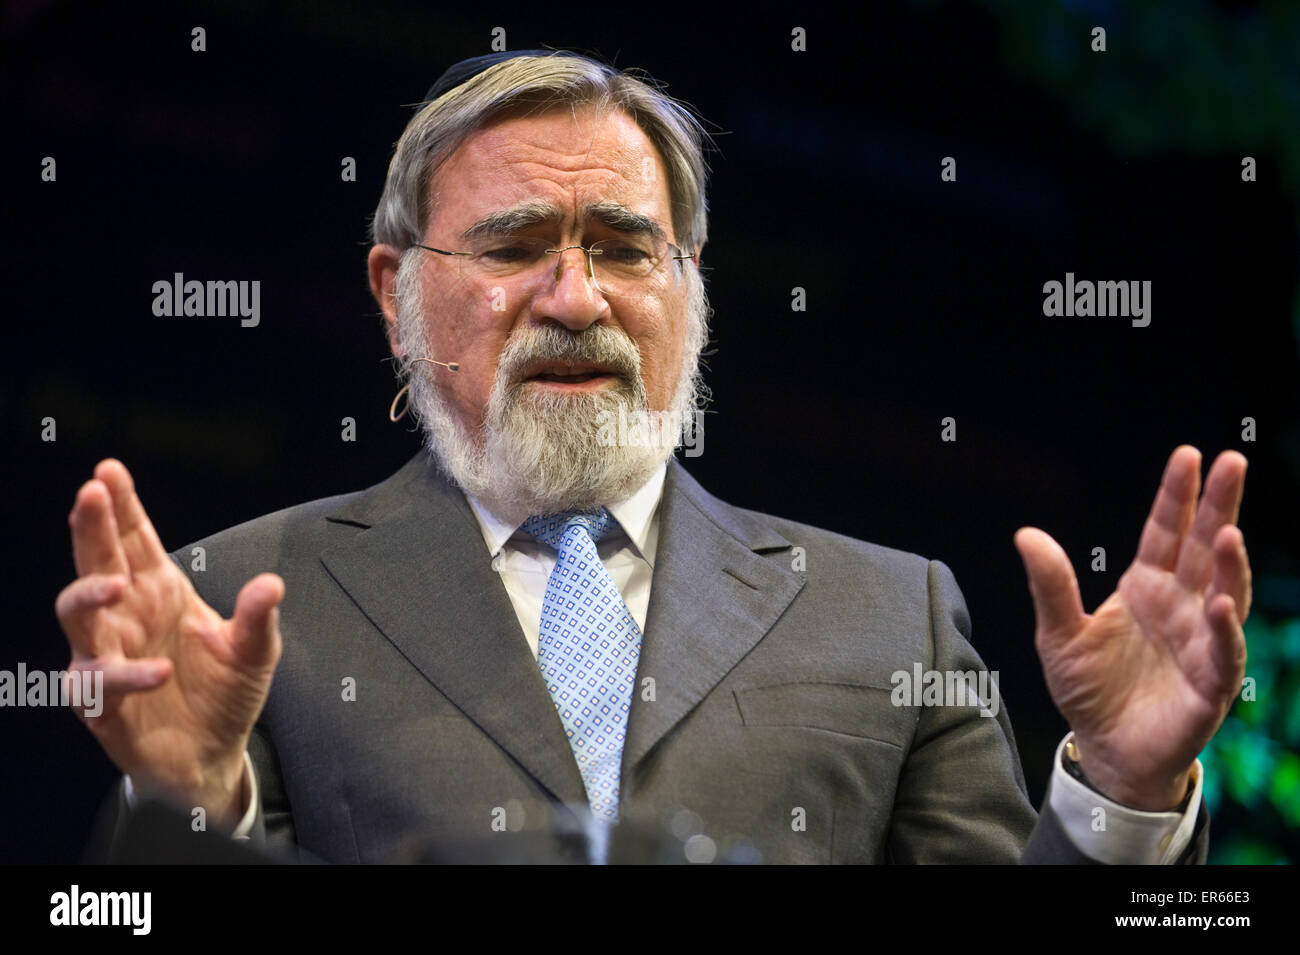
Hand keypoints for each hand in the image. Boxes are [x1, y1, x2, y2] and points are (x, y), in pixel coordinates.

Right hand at [55, 459, 282, 825]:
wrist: (213, 755)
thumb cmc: (224, 692)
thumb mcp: (256, 651)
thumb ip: (258, 617)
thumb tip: (270, 583)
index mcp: (159, 591)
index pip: (135, 540)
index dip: (121, 506)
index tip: (109, 471)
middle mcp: (127, 616)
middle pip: (97, 563)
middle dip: (91, 528)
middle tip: (91, 494)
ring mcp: (108, 656)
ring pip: (77, 617)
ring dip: (89, 596)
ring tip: (115, 586)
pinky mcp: (102, 703)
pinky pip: (99, 683)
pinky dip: (126, 676)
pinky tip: (159, 671)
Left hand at [1014, 446, 1249, 810]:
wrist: (1105, 749)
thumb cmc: (1088, 688)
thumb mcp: (1057, 633)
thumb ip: (1050, 585)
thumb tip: (1026, 533)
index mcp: (1147, 587)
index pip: (1165, 531)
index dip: (1177, 495)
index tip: (1189, 454)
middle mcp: (1182, 606)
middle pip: (1204, 548)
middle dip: (1220, 505)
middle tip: (1233, 460)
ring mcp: (1201, 642)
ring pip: (1224, 593)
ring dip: (1229, 563)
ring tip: (1227, 530)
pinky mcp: (1211, 684)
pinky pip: (1223, 652)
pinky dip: (1224, 630)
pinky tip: (1220, 606)